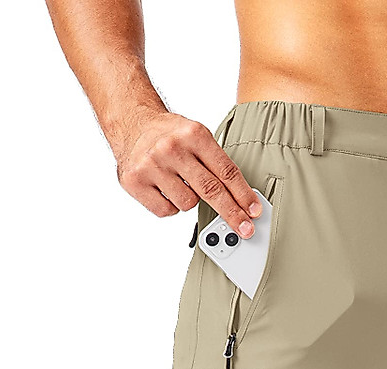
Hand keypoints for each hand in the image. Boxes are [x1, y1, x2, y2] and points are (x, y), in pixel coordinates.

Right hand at [112, 110, 261, 230]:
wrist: (132, 122)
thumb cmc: (169, 134)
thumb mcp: (196, 136)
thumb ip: (217, 164)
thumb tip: (242, 201)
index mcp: (193, 134)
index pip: (226, 171)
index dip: (243, 195)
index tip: (254, 211)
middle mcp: (172, 148)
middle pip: (211, 190)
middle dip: (232, 213)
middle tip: (245, 228)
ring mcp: (152, 165)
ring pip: (188, 203)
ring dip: (190, 200)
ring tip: (179, 182)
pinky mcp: (135, 181)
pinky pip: (167, 210)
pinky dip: (170, 205)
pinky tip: (165, 188)